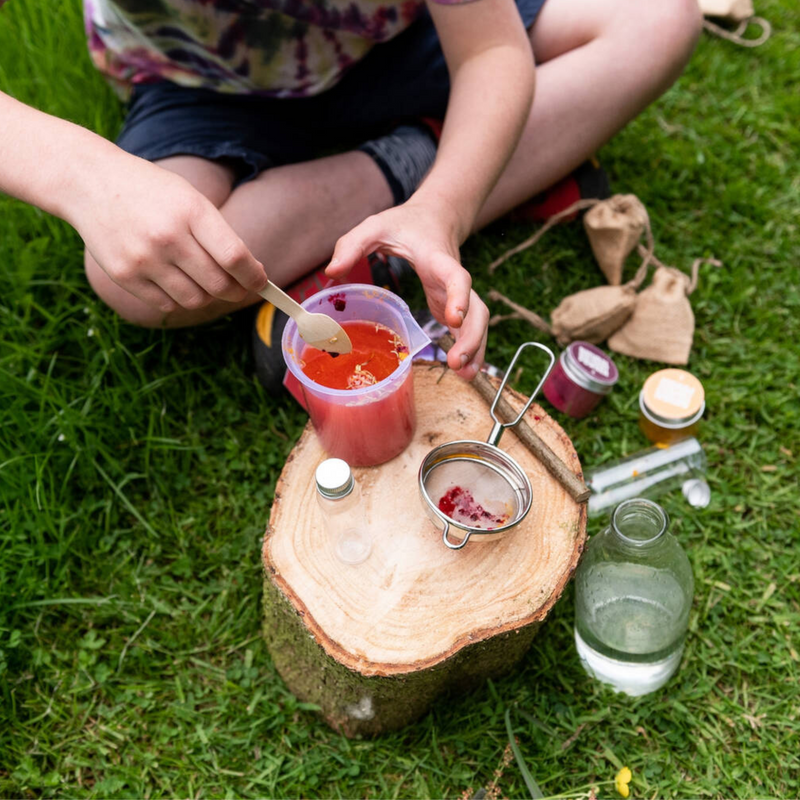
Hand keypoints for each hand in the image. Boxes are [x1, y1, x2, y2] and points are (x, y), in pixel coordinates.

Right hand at [69, 151, 266, 311]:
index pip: (235, 257)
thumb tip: (250, 275)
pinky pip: (167, 304)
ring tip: (204, 282)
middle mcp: (168, 237)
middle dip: (236, 291)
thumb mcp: (191, 199)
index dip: (254, 277)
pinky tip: (177, 283)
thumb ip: (219, 234)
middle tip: (238, 288)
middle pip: (219, 284)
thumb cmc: (152, 192)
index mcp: (191, 212)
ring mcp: (144, 258)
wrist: (90, 182)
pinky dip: (179, 299)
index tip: (260, 282)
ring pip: (195, 300)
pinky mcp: (125, 275)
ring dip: (207, 296)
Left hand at [325, 201, 488, 379]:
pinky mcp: (453, 306)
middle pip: (476, 310)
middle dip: (471, 337)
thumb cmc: (404, 224)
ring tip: (466, 377)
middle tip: (457, 364)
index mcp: (438, 260)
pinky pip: (468, 329)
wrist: (435, 218)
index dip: (458, 298)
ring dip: (475, 350)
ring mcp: (457, 296)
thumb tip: (332, 271)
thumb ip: (352, 244)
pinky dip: (470, 350)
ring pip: (477, 323)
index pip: (457, 278)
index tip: (453, 319)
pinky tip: (465, 373)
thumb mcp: (375, 227)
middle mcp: (453, 280)